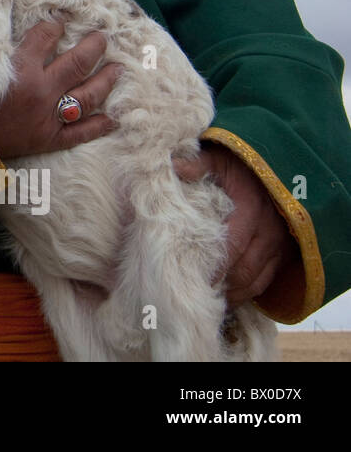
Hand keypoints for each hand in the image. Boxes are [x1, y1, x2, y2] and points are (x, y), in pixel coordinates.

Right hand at [0, 20, 121, 159]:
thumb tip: (9, 20)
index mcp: (20, 70)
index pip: (45, 38)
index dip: (54, 25)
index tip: (61, 20)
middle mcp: (40, 92)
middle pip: (77, 63)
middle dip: (93, 47)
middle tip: (103, 38)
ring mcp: (47, 118)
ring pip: (86, 96)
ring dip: (105, 80)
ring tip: (118, 69)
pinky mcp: (48, 140)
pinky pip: (80, 133)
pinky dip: (98, 126)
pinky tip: (112, 118)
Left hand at [175, 141, 298, 307]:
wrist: (278, 164)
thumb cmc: (240, 163)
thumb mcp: (219, 158)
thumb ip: (197, 164)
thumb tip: (172, 166)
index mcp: (251, 209)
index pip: (232, 246)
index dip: (214, 266)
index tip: (191, 277)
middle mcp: (269, 231)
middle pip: (244, 270)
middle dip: (220, 285)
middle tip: (194, 294)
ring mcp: (279, 244)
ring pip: (256, 280)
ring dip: (233, 294)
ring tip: (207, 300)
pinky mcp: (284, 253)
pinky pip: (267, 280)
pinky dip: (248, 293)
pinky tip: (228, 297)